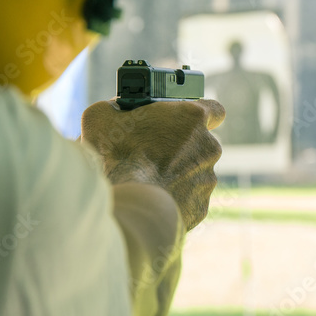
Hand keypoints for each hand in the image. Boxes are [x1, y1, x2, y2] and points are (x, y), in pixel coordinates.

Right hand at [81, 99, 224, 229]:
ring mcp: (207, 180)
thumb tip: (113, 113)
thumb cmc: (117, 156)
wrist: (129, 206)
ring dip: (177, 174)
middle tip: (150, 151)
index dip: (196, 114)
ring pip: (195, 173)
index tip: (181, 120)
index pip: (214, 109)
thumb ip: (115, 108)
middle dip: (181, 146)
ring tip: (147, 180)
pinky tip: (151, 199)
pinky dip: (174, 199)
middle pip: (200, 143)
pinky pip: (188, 200)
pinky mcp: (200, 208)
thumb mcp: (101, 116)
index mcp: (192, 118)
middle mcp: (209, 148)